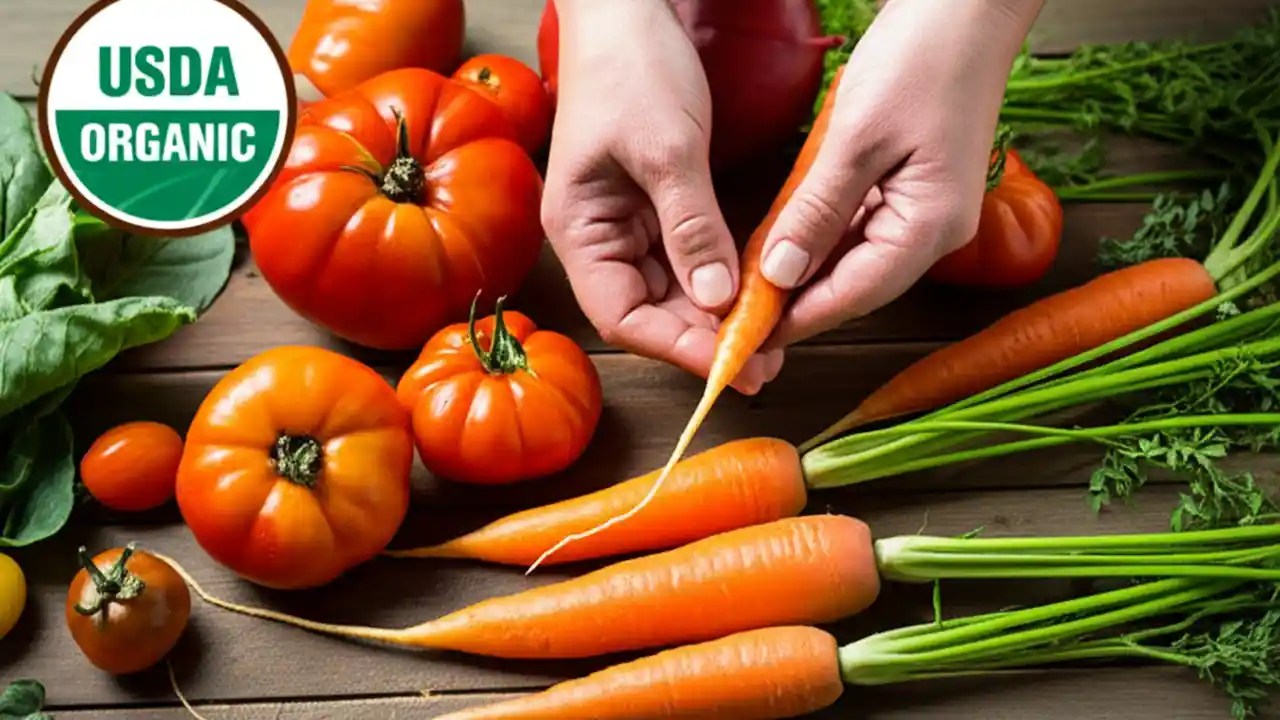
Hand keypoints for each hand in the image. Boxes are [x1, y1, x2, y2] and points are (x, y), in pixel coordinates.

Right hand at [541, 0, 782, 393]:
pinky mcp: (654, 206)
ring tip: (768, 336)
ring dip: (715, 314)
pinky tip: (755, 291)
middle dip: (703, 337)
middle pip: (648, 311)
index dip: (675, 346)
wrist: (628, 9)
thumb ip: (691, 227)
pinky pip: (686, 257)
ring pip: (671, 290)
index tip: (731, 365)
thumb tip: (718, 299)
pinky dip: (719, 276)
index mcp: (579, 228)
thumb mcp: (667, 149)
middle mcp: (597, 236)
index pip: (622, 315)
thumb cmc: (632, 68)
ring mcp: (625, 223)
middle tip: (764, 361)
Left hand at [759, 0, 1045, 347]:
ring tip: (750, 288)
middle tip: (738, 319)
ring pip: (856, 261)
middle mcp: (937, 232)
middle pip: (857, 287)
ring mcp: (930, 213)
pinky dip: (822, 241)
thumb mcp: (855, 139)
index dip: (798, 321)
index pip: (854, 296)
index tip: (747, 340)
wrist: (967, 8)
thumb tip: (780, 273)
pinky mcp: (918, 191)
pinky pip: (863, 231)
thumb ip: (817, 212)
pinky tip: (784, 245)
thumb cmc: (922, 60)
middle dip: (798, 305)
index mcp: (930, 227)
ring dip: (806, 274)